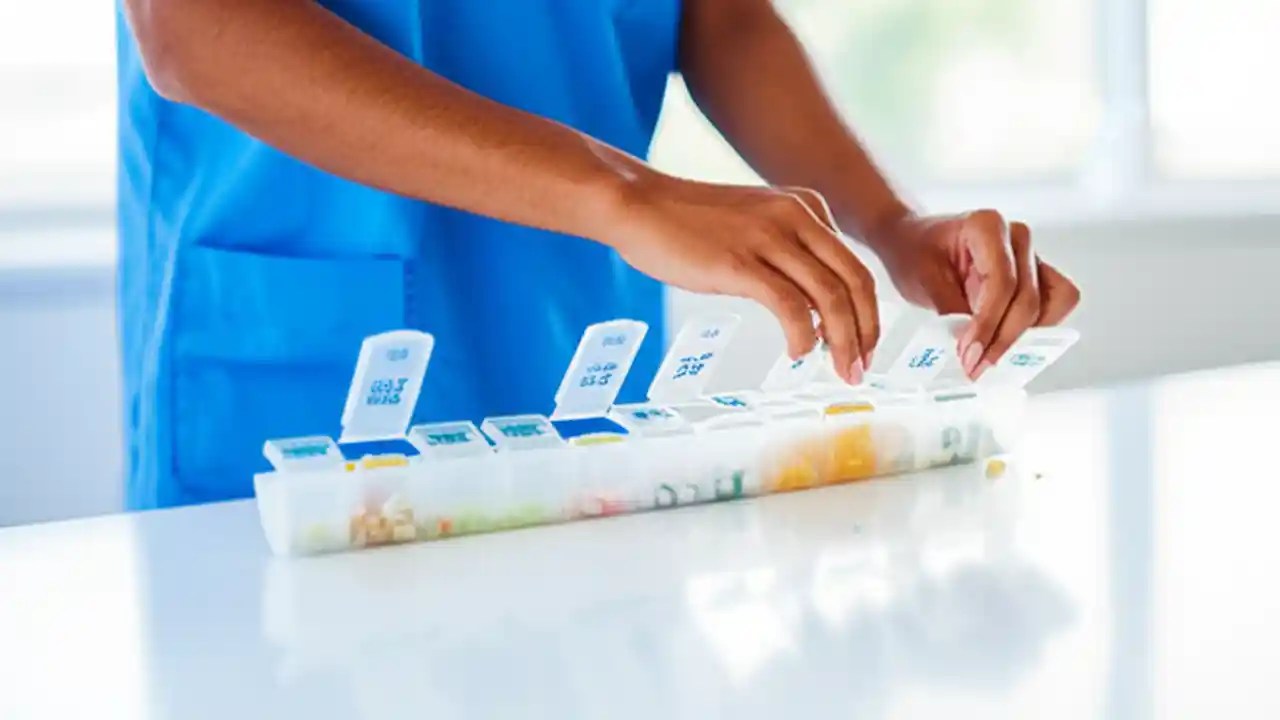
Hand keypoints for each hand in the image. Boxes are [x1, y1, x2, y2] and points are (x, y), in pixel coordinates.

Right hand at [604, 176, 878, 383]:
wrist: (639, 206)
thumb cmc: (688, 223)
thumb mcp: (754, 225)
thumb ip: (788, 253)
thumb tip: (813, 307)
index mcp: (806, 207)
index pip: (855, 266)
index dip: (867, 313)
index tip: (861, 348)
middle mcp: (797, 217)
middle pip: (855, 282)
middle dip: (865, 333)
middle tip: (860, 369)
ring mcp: (769, 238)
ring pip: (830, 297)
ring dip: (843, 342)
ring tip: (839, 370)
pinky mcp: (740, 262)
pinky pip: (790, 307)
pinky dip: (803, 336)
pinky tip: (797, 353)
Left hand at [872, 209, 1079, 378]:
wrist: (911, 241)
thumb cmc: (914, 253)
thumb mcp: (921, 280)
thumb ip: (950, 309)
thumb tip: (974, 346)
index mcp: (988, 226)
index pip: (1002, 282)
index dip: (989, 323)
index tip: (970, 354)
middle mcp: (1017, 237)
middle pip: (1028, 298)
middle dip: (1002, 338)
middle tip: (975, 367)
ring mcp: (1029, 256)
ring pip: (1050, 303)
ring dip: (1023, 336)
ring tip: (987, 357)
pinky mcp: (1034, 275)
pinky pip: (1051, 305)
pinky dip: (1032, 329)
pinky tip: (1000, 342)